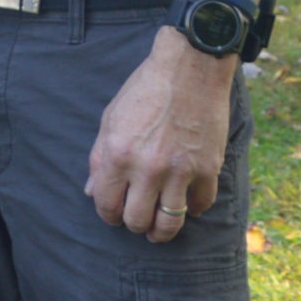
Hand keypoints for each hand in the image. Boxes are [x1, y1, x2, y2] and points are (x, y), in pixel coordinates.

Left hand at [86, 28, 234, 241]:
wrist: (190, 68)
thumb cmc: (145, 90)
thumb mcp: (111, 119)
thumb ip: (99, 159)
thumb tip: (92, 192)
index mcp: (117, 154)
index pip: (107, 205)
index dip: (108, 215)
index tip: (114, 213)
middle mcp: (147, 168)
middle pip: (137, 221)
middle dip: (134, 225)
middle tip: (136, 219)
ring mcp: (180, 171)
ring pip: (168, 223)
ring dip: (161, 231)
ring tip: (158, 230)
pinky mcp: (208, 169)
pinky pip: (200, 206)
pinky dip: (192, 210)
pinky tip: (186, 204)